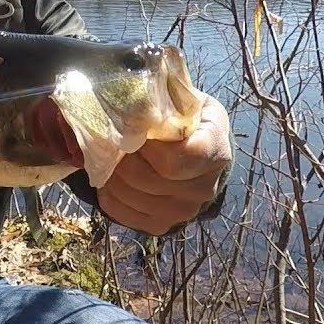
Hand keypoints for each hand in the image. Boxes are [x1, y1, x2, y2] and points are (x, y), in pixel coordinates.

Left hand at [98, 95, 232, 234]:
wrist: (194, 149)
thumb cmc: (184, 117)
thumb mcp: (180, 98)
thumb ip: (160, 100)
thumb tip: (130, 105)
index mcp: (215, 152)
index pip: (175, 159)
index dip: (146, 146)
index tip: (134, 130)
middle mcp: (204, 188)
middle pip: (148, 179)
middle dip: (121, 157)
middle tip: (111, 141)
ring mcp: (184, 211)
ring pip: (131, 196)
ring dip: (111, 174)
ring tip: (110, 156)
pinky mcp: (162, 224)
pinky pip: (122, 213)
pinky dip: (108, 194)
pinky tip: (112, 176)